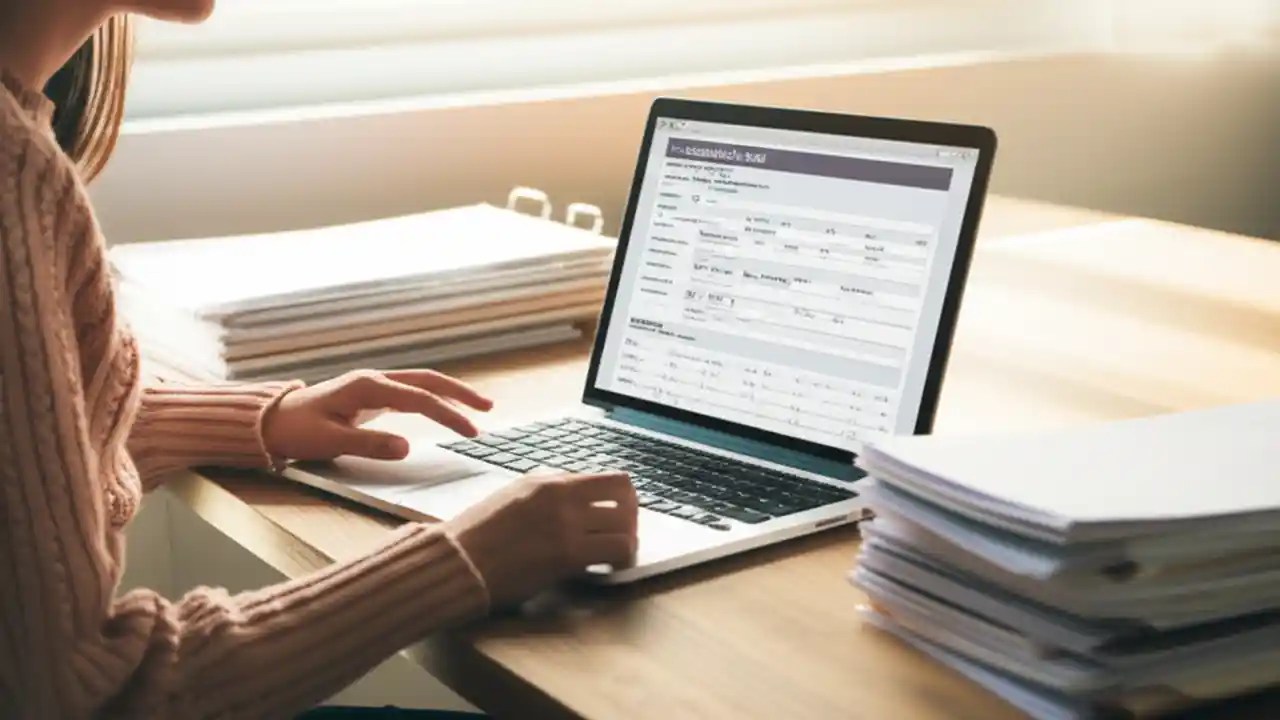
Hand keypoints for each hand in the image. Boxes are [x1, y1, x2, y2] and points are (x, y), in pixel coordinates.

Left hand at [262, 369, 492, 461]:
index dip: (448, 415)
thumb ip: (370, 444)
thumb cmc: (298, 430)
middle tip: (488, 408)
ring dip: (449, 393)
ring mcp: (373, 384)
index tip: (471, 432)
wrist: (272, 420)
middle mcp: (374, 379)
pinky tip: (444, 408)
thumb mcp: (331, 441)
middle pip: (428, 381)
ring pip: (421, 383)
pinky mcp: (371, 393)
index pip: (419, 400)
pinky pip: (410, 391)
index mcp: (368, 387)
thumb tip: (407, 448)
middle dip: (460, 393)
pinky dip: (433, 398)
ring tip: (477, 407)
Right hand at [449, 472, 638, 606]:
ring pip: (626, 525)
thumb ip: (546, 496)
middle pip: (625, 494)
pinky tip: (607, 568)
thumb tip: (577, 501)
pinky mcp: (567, 554)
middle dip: (632, 515)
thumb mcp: (512, 498)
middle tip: (624, 533)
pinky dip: (620, 560)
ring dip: (628, 541)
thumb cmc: (477, 536)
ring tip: (616, 555)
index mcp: (547, 481)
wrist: (457, 562)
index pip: (608, 478)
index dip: (622, 497)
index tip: (619, 513)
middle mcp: (561, 496)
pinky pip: (616, 550)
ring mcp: (565, 524)